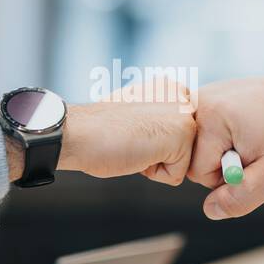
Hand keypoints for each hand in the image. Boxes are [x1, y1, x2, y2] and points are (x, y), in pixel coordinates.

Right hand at [48, 79, 195, 184]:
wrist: (79, 133)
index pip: (178, 136)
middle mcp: (182, 95)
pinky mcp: (183, 134)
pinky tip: (137, 152)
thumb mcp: (135, 112)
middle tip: (132, 138)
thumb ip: (157, 116)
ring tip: (134, 144)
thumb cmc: (100, 129)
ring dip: (156, 163)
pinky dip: (154, 173)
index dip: (152, 143)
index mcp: (170, 87)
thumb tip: (165, 133)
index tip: (130, 131)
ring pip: (182, 162)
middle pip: (184, 149)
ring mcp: (185, 113)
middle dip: (158, 153)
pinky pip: (176, 175)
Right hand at [188, 64, 263, 219]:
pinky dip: (216, 136)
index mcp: (210, 116)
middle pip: (190, 157)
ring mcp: (199, 94)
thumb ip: (241, 198)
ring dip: (216, 149)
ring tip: (245, 137)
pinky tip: (239, 127)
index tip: (251, 160)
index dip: (226, 176)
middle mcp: (199, 100)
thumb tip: (209, 209)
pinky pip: (197, 131)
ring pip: (192, 144)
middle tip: (249, 149)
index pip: (197, 171)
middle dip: (218, 162)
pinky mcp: (204, 95)